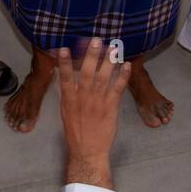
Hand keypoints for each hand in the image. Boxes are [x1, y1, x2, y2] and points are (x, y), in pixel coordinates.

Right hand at [57, 38, 130, 188]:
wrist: (87, 151)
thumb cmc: (76, 133)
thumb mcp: (66, 113)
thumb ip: (67, 96)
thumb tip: (66, 80)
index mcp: (69, 99)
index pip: (65, 77)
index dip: (65, 62)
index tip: (64, 48)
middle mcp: (82, 98)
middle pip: (87, 72)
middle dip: (91, 55)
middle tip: (96, 40)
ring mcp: (97, 102)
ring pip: (103, 77)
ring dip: (109, 61)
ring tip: (113, 47)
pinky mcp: (111, 107)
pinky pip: (117, 88)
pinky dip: (122, 76)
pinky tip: (126, 65)